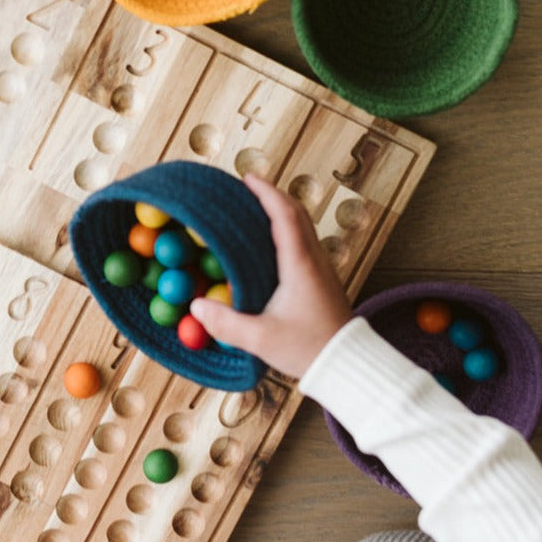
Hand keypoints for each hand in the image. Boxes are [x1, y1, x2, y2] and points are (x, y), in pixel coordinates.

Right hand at [190, 174, 351, 377]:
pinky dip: (285, 231)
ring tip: (254, 211)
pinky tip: (268, 243)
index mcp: (299, 264)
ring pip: (302, 227)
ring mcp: (321, 268)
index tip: (247, 178)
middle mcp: (313, 259)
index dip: (265, 193)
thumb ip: (225, 323)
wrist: (346, 363)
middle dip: (271, 196)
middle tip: (246, 189)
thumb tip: (195, 308)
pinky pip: (303, 243)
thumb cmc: (307, 348)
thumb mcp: (260, 339)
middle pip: (296, 213)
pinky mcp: (321, 280)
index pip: (284, 215)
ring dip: (280, 212)